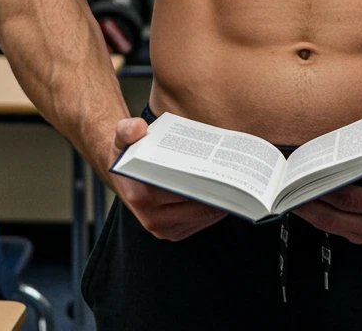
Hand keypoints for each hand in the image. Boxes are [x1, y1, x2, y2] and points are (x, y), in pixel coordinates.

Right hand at [109, 117, 228, 240]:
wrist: (123, 174)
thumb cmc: (128, 153)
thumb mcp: (122, 136)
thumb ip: (127, 129)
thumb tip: (137, 128)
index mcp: (141, 197)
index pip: (182, 191)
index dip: (205, 181)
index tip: (223, 170)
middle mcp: (152, 219)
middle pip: (196, 206)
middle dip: (219, 192)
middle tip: (239, 176)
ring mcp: (164, 229)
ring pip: (202, 217)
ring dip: (221, 202)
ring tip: (238, 183)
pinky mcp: (174, 233)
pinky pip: (200, 224)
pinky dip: (215, 210)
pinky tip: (228, 193)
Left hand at [291, 145, 361, 245]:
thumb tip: (334, 150)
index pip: (345, 199)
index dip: (320, 191)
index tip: (302, 181)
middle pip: (332, 218)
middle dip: (306, 205)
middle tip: (287, 192)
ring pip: (332, 227)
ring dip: (310, 213)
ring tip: (292, 196)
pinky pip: (338, 229)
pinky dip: (322, 216)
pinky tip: (309, 204)